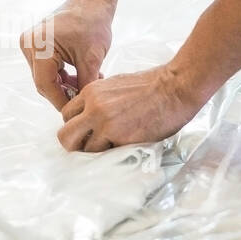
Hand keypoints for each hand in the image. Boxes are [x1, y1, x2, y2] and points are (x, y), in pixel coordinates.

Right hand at [20, 0, 114, 110]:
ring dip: (63, 85)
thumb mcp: (92, 59)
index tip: (75, 111)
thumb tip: (81, 108)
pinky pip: (45, 68)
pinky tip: (77, 77)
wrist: (91, 0)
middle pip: (43, 83)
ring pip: (45, 77)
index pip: (46, 85)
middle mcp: (28, 45)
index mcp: (39, 46)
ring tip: (85, 84)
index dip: (61, 101)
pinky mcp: (35, 44)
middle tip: (83, 99)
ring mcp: (29, 44)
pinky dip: (60, 76)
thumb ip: (84, 85)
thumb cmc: (93, 22)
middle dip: (63, 93)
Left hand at [57, 61, 202, 151]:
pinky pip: (107, 155)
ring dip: (95, 152)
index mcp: (91, 92)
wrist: (175, 87)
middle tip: (88, 147)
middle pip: (65, 136)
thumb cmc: (151, 85)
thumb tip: (90, 116)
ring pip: (84, 150)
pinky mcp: (121, 138)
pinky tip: (125, 148)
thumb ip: (98, 100)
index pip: (66, 115)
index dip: (75, 126)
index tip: (86, 131)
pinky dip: (113, 155)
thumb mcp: (115, 85)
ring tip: (112, 148)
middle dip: (74, 145)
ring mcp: (106, 124)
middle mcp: (93, 108)